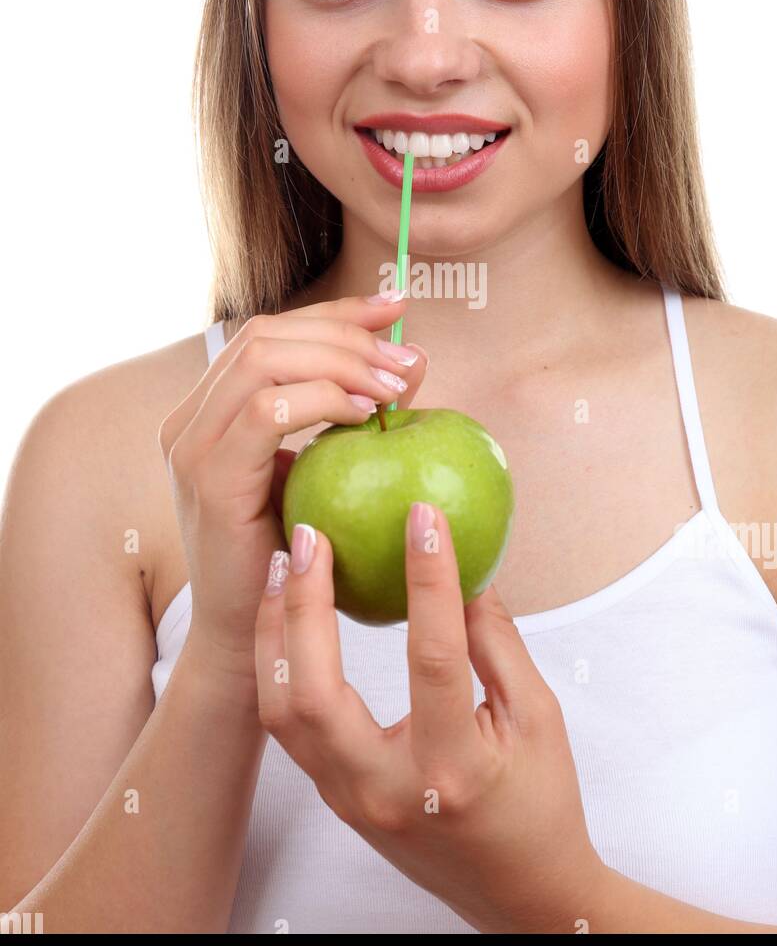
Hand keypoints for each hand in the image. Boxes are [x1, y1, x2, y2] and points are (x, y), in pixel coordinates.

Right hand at [157, 292, 428, 690]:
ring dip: (340, 361)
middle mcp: (189, 420)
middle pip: (267, 333)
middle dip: (346, 333)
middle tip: (407, 359)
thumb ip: (357, 414)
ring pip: (264, 359)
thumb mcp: (329, 473)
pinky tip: (366, 416)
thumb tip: (417, 360)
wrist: (254, 639)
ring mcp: (191, 446)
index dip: (337, 310)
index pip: (272, 332)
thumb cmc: (298, 558)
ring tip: (394, 386)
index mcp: (211, 410)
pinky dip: (322, 400)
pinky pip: (267, 412)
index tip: (397, 306)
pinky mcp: (209, 478)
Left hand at [255, 502, 603, 932]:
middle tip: (310, 535)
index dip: (429, 579)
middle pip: (314, 693)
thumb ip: (498, 642)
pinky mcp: (334, 797)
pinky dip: (280, 663)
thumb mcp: (539, 719)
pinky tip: (289, 614)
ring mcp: (349, 800)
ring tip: (284, 564)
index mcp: (451, 770)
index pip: (433, 659)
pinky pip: (288, 725)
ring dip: (276, 632)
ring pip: (281, 711)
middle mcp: (385, 790)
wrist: (521, 895)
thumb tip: (464, 566)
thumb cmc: (541, 806)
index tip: (423, 516)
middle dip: (303, 606)